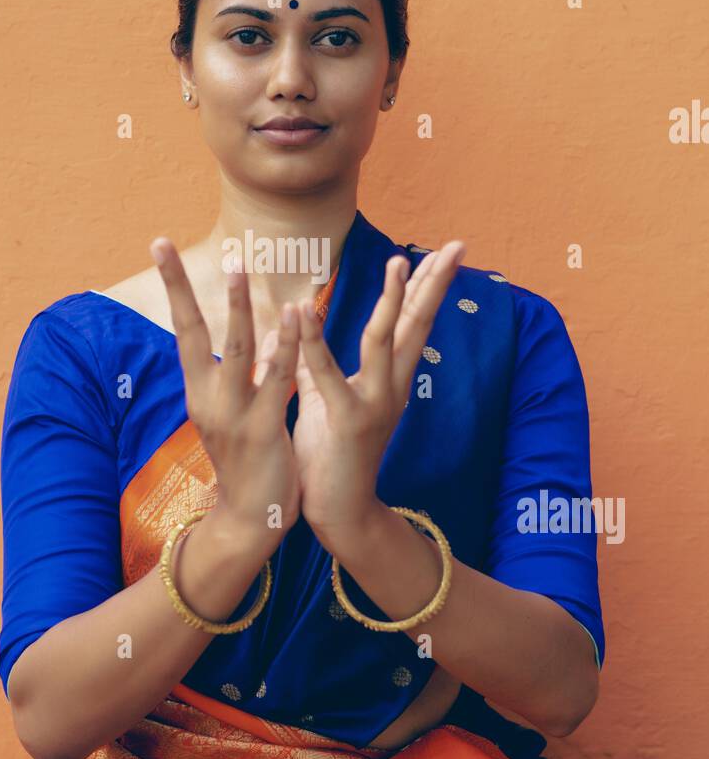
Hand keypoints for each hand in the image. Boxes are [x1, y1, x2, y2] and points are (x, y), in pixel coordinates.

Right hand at [149, 239, 302, 550]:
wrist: (251, 521)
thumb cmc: (251, 461)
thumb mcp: (246, 411)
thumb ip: (259, 371)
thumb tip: (271, 334)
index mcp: (200, 391)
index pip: (182, 329)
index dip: (173, 287)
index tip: (159, 245)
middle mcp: (207, 398)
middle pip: (189, 332)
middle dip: (178, 286)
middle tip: (162, 243)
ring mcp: (233, 415)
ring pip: (235, 350)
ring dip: (237, 307)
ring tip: (238, 267)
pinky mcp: (263, 431)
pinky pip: (277, 380)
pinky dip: (287, 346)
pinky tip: (294, 316)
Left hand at [291, 241, 466, 554]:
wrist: (338, 513)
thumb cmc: (331, 455)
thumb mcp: (325, 398)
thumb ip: (317, 363)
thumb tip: (302, 325)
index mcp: (389, 379)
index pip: (414, 323)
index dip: (428, 287)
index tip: (444, 252)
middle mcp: (391, 387)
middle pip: (418, 324)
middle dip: (436, 283)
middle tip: (457, 246)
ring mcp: (374, 404)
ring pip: (385, 341)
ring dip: (391, 300)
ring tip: (398, 261)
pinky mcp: (346, 421)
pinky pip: (328, 374)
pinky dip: (312, 341)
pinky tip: (302, 311)